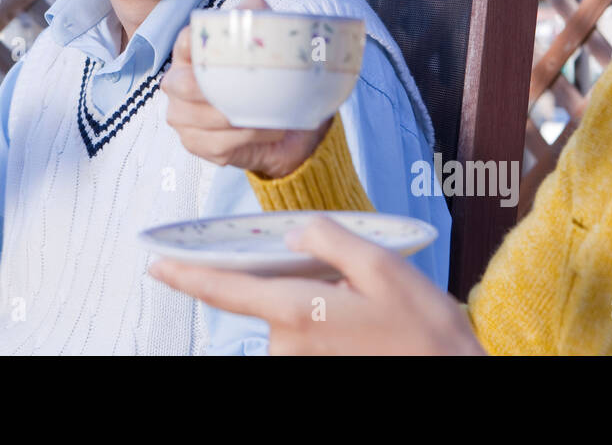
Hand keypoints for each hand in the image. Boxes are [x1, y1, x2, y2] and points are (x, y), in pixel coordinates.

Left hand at [147, 215, 484, 354]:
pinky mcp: (313, 372)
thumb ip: (329, 240)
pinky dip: (322, 322)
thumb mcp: (383, 267)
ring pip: (288, 317)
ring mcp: (299, 364)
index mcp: (297, 313)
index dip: (187, 275)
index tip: (155, 264)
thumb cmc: (425, 331)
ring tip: (369, 312)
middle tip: (353, 287)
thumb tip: (294, 232)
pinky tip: (363, 327)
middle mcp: (288, 345)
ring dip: (314, 304)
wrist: (455, 378)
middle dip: (296, 281)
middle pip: (269, 297)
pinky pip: (303, 336)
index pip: (227, 290)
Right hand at [162, 0, 333, 177]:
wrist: (286, 124)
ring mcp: (183, 116)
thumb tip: (254, 8)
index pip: (185, 42)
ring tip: (274, 114)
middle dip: (210, 89)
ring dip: (241, 118)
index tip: (221, 46)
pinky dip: (246, 138)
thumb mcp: (267, 42)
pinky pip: (216, 143)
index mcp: (191, 53)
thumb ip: (257, 16)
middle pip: (181, 84)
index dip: (197, 43)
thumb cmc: (267, 79)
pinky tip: (267, 130)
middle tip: (247, 89)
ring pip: (201, 117)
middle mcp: (178, 83)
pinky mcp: (195, 143)